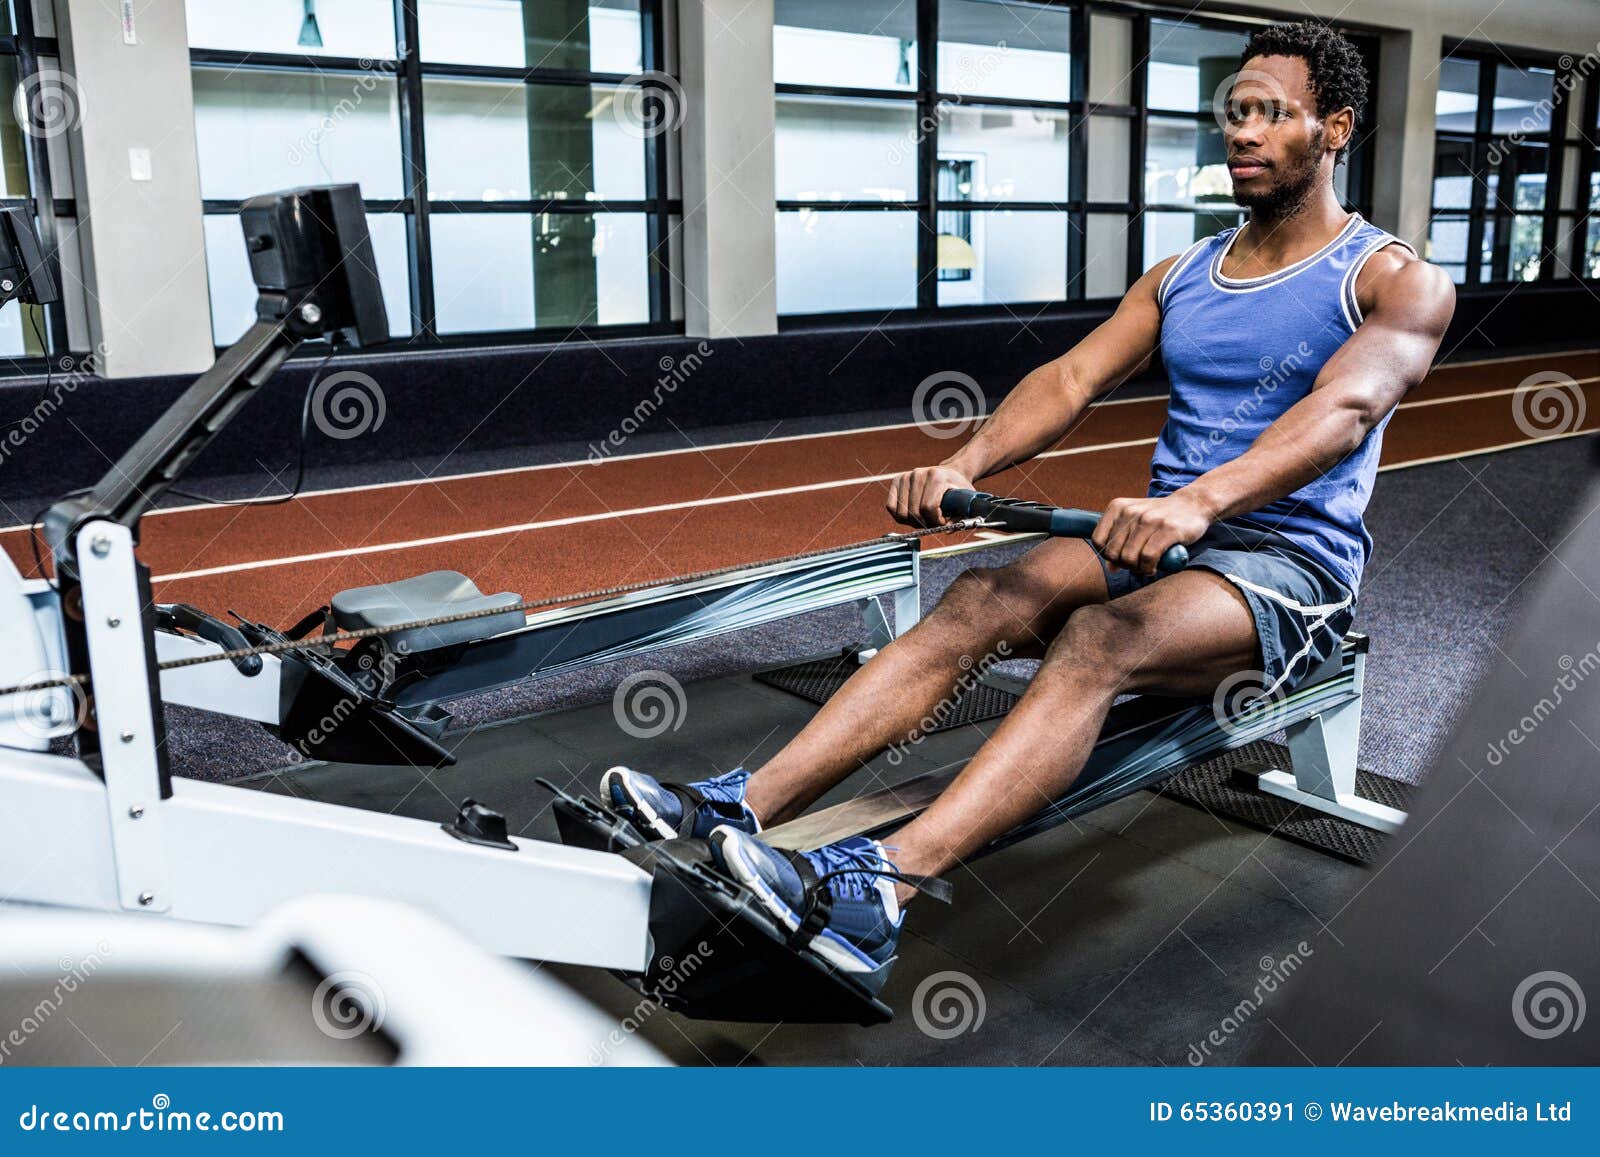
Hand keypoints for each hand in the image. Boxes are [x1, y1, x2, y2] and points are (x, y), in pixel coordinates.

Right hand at [886, 464, 974, 527]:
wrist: (950, 473)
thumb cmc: (957, 489)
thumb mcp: (964, 502)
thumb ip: (958, 519)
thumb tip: (946, 530)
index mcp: (936, 476)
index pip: (928, 507)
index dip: (935, 521)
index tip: (943, 522)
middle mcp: (918, 474)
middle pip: (914, 512)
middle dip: (925, 523)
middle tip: (934, 522)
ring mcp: (905, 476)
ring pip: (901, 513)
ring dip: (913, 522)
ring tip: (924, 518)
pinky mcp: (896, 481)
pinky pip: (891, 507)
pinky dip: (901, 516)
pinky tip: (913, 515)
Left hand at [1093, 492, 1211, 575]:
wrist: (1193, 504)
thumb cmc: (1160, 518)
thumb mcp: (1135, 523)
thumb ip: (1120, 543)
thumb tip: (1111, 569)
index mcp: (1118, 507)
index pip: (1098, 541)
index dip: (1108, 556)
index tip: (1121, 559)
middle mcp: (1131, 511)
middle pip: (1113, 553)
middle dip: (1124, 565)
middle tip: (1137, 564)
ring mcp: (1149, 519)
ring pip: (1130, 558)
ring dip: (1138, 569)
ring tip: (1147, 565)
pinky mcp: (1168, 529)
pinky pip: (1148, 558)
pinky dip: (1149, 568)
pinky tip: (1154, 566)